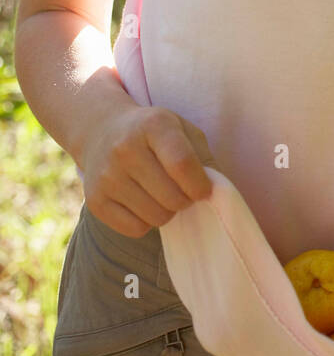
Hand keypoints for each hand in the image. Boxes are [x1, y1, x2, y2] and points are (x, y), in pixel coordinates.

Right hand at [81, 103, 215, 238]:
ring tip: (161, 193)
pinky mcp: (94, 201)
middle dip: (185, 200)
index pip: (183, 165)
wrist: (103, 130)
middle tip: (181, 190)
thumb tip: (216, 195)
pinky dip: (146, 222)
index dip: (201, 185)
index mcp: (154, 125)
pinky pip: (135, 230)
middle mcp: (125, 148)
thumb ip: (204, 159)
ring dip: (167, 211)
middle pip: (172, 197)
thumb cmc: (154, 133)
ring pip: (155, 217)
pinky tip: (143, 201)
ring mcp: (106, 176)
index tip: (204, 190)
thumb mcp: (183, 131)